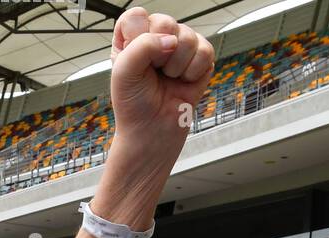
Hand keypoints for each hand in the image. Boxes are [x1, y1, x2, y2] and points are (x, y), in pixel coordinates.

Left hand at [110, 8, 214, 154]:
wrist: (153, 130)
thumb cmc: (134, 104)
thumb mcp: (123, 74)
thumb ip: (141, 47)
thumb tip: (171, 40)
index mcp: (130, 38)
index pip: (136, 16)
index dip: (138, 37)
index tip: (135, 60)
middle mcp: (155, 37)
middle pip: (165, 21)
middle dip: (159, 54)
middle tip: (154, 73)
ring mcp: (179, 45)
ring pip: (187, 36)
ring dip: (176, 66)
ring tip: (168, 79)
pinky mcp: (200, 56)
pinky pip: (205, 51)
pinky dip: (193, 72)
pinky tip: (182, 81)